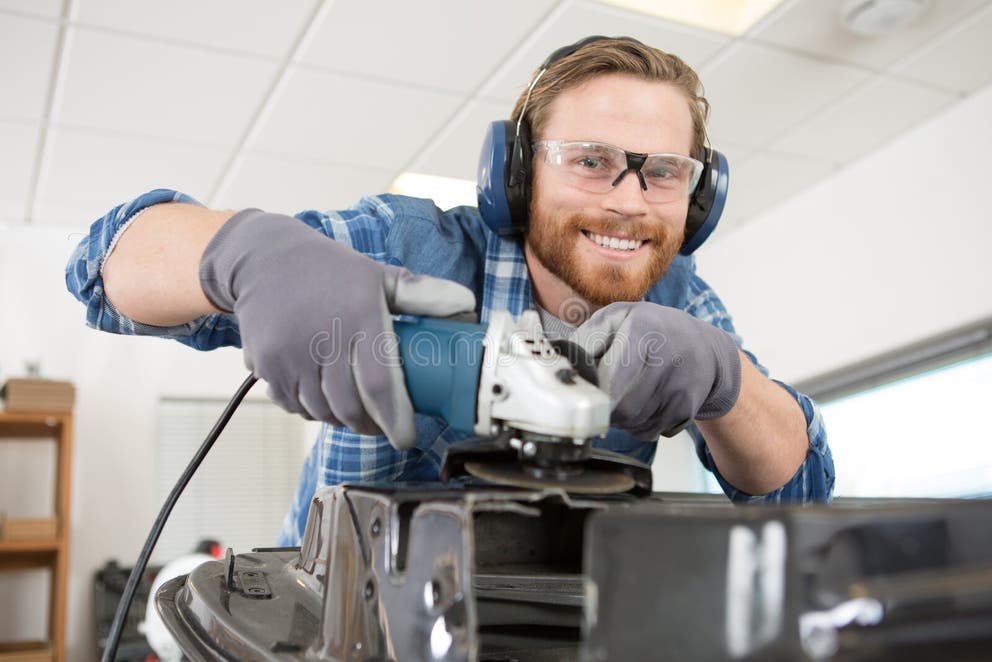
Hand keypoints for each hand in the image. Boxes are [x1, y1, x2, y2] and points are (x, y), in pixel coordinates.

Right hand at [199, 209, 475, 448]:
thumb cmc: (331, 270)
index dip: (396, 421)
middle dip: (371, 426)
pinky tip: (323, 399)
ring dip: (341, 421)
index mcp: (360, 316)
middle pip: (350, 408)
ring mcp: (291, 354)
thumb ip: (423, 294)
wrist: (264, 258)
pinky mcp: (266, 363)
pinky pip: (293, 405)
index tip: (408, 438)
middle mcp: (324, 338)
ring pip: (322, 411)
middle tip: (383, 426)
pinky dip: (311, 411)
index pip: (381, 386)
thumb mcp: (379, 276)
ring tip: (355, 412)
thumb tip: (467, 306)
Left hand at [572, 302, 740, 439]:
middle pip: (622, 409)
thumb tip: (561, 366)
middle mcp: (666, 361)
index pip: (609, 380)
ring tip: (625, 395)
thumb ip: (586, 339)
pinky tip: (644, 404)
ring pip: (635, 425)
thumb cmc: (653, 331)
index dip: (592, 393)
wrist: (706, 348)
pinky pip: (651, 432)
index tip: (583, 393)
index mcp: (642, 332)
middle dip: (605, 409)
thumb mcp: (618, 318)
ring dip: (622, 419)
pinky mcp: (688, 410)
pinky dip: (640, 426)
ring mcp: (680, 389)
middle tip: (602, 397)